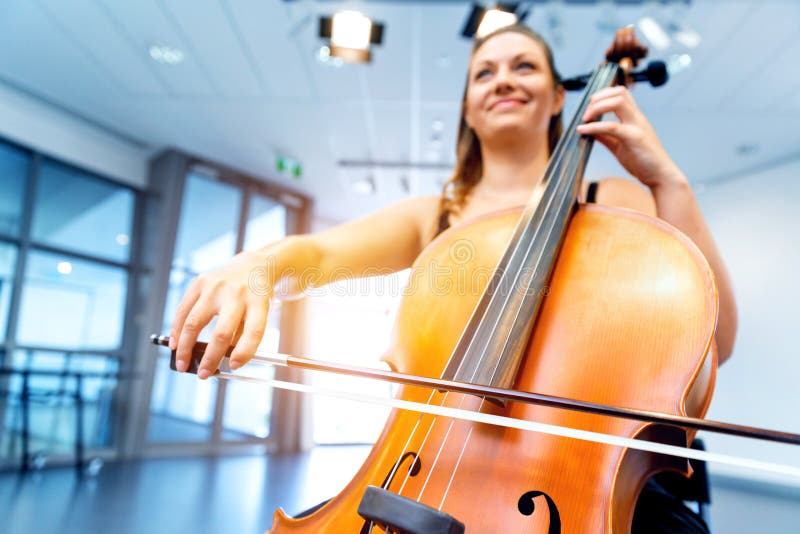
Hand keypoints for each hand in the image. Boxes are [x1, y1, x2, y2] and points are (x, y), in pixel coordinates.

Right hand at [169, 251, 271, 378]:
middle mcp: (237, 294)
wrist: (253, 266)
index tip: (233, 366)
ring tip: (183, 364)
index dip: (244, 352)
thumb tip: (223, 361)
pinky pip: (183, 309)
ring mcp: (216, 286)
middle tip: (203, 374)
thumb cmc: (256, 297)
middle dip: (210, 357)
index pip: (254, 331)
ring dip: (186, 347)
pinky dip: (177, 329)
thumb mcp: (260, 313)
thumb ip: (243, 336)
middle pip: (221, 332)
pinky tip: (175, 343)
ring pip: (195, 322)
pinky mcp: (200, 281)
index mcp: (258, 303)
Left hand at [576, 86, 686, 189]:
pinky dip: (594, 127)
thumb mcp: (620, 146)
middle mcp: (637, 118)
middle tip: (585, 114)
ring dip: (597, 107)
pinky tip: (583, 131)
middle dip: (598, 98)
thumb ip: (606, 136)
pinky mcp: (634, 138)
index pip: (621, 93)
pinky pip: (612, 126)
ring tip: (585, 120)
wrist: (661, 176)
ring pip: (618, 102)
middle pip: (619, 92)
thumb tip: (589, 130)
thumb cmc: (643, 162)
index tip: (589, 107)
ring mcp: (637, 126)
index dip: (603, 95)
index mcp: (635, 118)